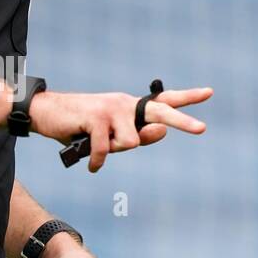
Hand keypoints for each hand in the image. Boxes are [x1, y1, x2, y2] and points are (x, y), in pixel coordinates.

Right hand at [29, 85, 212, 173]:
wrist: (48, 113)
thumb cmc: (81, 125)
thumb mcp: (112, 135)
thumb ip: (138, 136)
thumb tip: (163, 132)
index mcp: (131, 106)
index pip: (164, 100)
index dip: (187, 97)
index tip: (210, 93)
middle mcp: (126, 103)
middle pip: (160, 113)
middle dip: (182, 122)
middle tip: (203, 129)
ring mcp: (112, 108)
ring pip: (131, 142)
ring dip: (113, 151)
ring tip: (95, 146)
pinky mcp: (97, 116)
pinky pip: (106, 149)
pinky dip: (97, 161)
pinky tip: (91, 165)